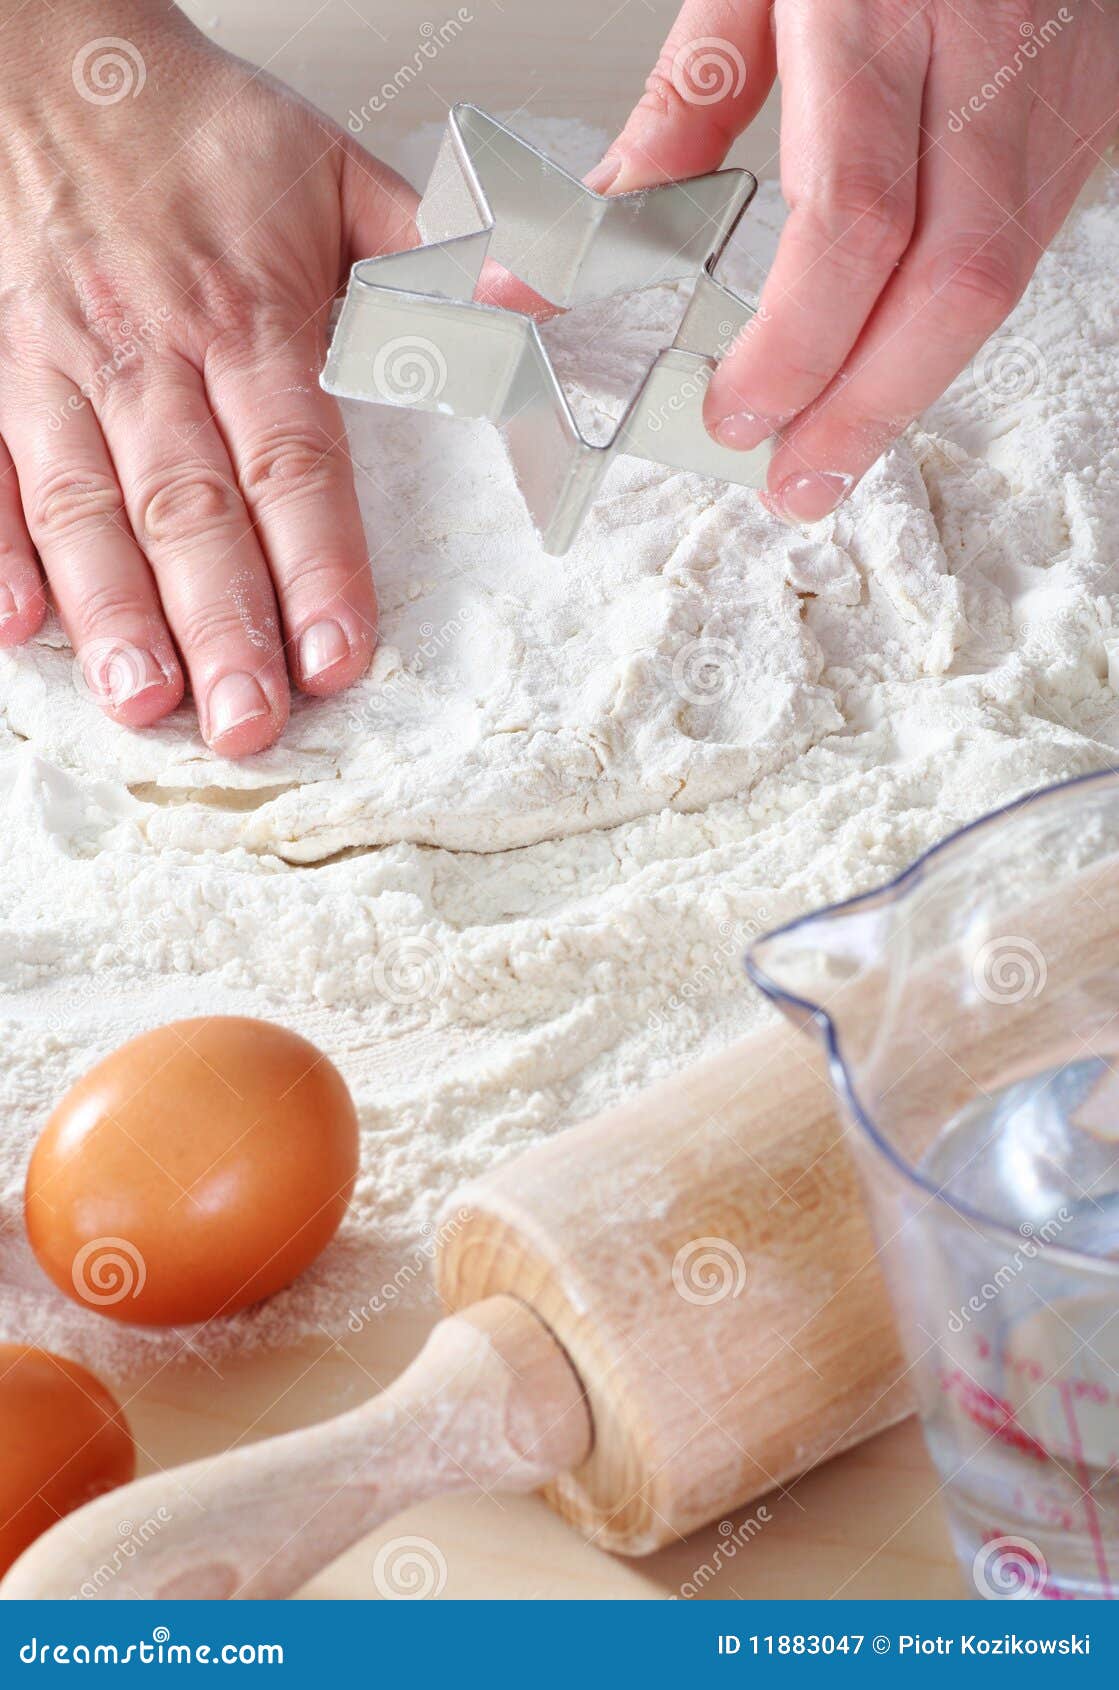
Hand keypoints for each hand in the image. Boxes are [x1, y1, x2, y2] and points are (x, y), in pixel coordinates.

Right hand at [0, 2, 414, 754]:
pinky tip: (21, 629)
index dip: (319, 565)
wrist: (44, 57)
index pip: (294, 461)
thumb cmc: (190, 132)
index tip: (340, 653)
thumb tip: (536, 310)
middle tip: (248, 725)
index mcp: (249, 318)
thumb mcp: (333, 170)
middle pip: (192, 509)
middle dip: (221, 627)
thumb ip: (435, 255)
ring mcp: (59, 371)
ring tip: (145, 706)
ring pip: (87, 509)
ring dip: (116, 616)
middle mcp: (151, 356)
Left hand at [587, 0, 1118, 521]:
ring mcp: (1054, 85)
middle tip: (795, 486)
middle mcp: (985, 53)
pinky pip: (1024, 247)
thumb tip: (587, 245)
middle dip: (864, 412)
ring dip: (910, 388)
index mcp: (878, 7)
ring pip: (1000, 282)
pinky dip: (949, 325)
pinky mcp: (1085, 110)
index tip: (736, 415)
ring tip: (833, 449)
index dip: (795, 347)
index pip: (851, 224)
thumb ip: (679, 115)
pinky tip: (894, 362)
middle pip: (949, 286)